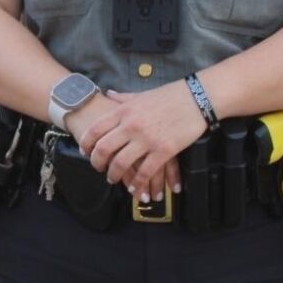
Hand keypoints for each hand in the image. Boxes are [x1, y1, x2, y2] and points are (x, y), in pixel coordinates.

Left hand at [73, 82, 206, 201]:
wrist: (197, 98)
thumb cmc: (170, 95)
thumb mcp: (141, 94)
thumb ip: (122, 98)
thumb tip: (108, 94)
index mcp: (124, 111)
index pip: (95, 130)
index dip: (86, 144)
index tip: (85, 152)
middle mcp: (131, 126)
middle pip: (104, 149)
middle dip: (97, 162)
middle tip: (98, 168)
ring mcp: (147, 139)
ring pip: (121, 163)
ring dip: (114, 175)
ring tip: (112, 179)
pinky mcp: (163, 151)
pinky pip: (145, 171)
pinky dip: (137, 182)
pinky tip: (134, 187)